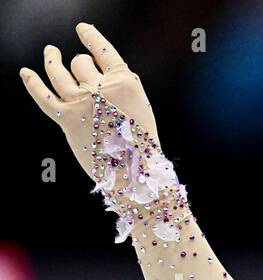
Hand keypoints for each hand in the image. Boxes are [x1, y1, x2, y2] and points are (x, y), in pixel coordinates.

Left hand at [19, 23, 158, 181]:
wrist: (135, 174)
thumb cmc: (142, 144)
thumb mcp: (142, 108)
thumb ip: (121, 88)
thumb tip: (97, 72)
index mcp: (125, 82)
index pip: (103, 49)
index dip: (90, 36)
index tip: (81, 28)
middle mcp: (101, 87)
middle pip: (81, 62)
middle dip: (80, 64)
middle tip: (83, 71)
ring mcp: (81, 102)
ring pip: (59, 71)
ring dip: (52, 59)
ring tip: (50, 52)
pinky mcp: (66, 118)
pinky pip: (43, 95)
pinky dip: (31, 82)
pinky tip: (26, 72)